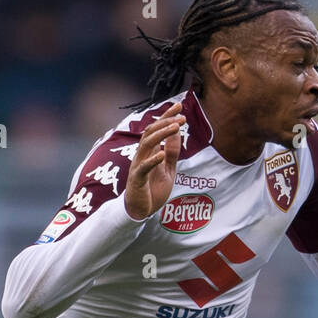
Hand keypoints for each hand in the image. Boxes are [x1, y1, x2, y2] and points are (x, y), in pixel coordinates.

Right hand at [124, 103, 186, 221]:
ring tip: (176, 127)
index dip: (167, 116)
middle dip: (166, 121)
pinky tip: (162, 155)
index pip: (157, 129)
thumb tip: (178, 133)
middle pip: (151, 131)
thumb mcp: (168, 169)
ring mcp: (138, 166)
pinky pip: (144, 167)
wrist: (140, 212)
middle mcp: (142, 155)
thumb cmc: (152, 190)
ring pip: (147, 144)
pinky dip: (153, 160)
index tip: (180, 106)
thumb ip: (172, 152)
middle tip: (181, 115)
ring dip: (162, 134)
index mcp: (149, 151)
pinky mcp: (136, 179)